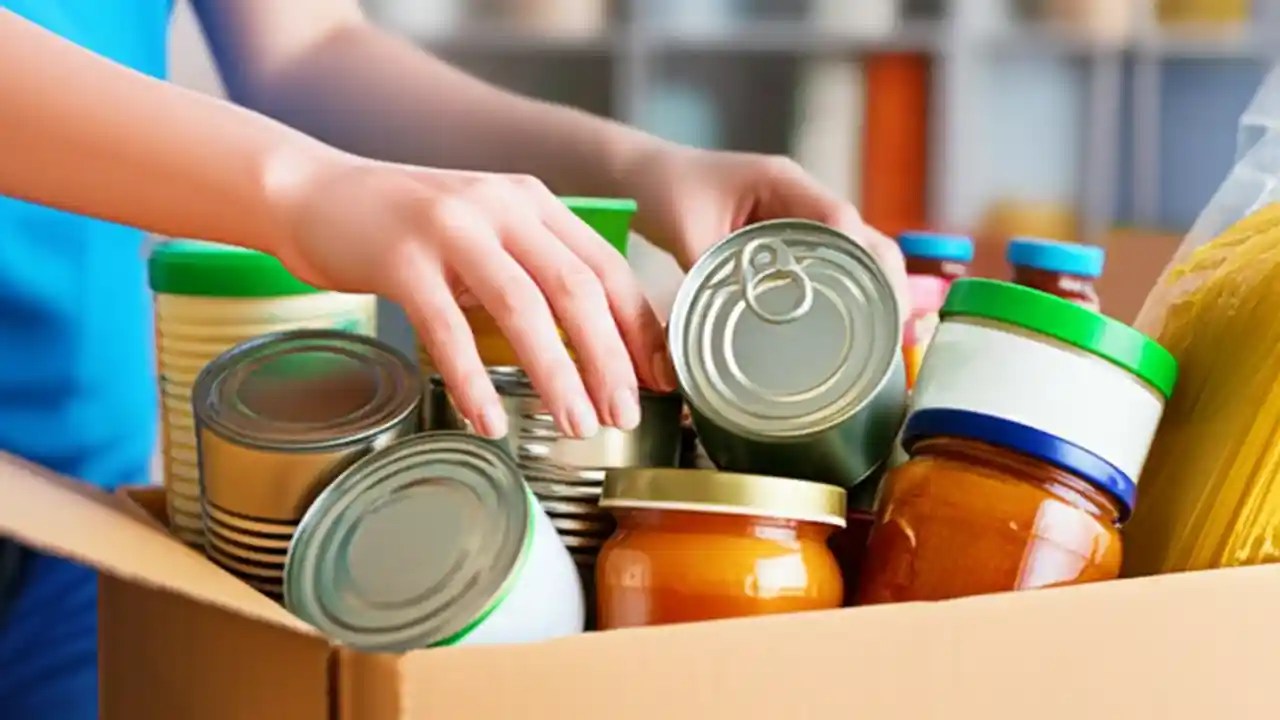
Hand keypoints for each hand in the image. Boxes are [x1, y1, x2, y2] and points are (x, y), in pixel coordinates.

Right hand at [268, 151, 672, 439]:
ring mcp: (450, 228)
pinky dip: (474, 382)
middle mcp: (501, 206)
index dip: (638, 328)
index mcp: (533, 202)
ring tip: (577, 427)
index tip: (660, 382)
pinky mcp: (401, 258)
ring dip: (557, 375)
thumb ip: (536, 270)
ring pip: (523, 309)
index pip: (606, 268)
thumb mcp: (486, 232)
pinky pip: (447, 331)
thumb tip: (599, 347)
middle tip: (625, 416)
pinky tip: (490, 422)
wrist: (314, 193)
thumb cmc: (409, 228)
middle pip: (576, 289)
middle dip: (609, 360)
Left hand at [626, 146, 908, 311]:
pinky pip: (828, 266)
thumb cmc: (663, 191)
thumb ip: (714, 271)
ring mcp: (798, 219)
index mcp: (783, 183)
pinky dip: (848, 293)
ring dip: (875, 290)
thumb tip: (739, 323)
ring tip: (892, 341)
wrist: (640, 175)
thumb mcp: (685, 232)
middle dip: (887, 282)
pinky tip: (861, 330)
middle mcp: (801, 198)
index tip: (883, 302)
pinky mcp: (787, 243)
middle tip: (900, 334)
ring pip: (853, 254)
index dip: (867, 260)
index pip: (841, 220)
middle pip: (863, 238)